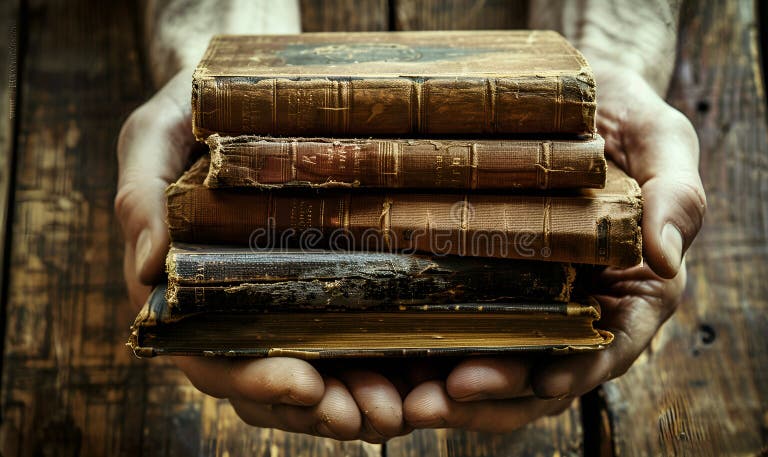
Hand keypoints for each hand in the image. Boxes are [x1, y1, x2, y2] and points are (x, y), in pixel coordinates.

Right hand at [115, 70, 406, 441]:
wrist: (253, 87)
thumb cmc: (196, 112)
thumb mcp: (156, 136)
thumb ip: (141, 195)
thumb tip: (150, 267)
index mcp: (187, 291)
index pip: (210, 356)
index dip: (252, 380)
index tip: (304, 384)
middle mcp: (237, 310)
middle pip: (271, 383)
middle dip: (319, 408)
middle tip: (372, 417)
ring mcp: (287, 302)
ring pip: (318, 374)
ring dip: (358, 402)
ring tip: (402, 409)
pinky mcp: (333, 287)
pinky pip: (356, 338)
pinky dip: (385, 365)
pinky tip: (422, 375)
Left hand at [402, 64, 705, 431]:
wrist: (571, 90)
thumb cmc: (626, 114)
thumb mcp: (665, 141)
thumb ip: (677, 196)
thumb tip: (664, 257)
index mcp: (634, 286)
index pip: (611, 346)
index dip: (577, 371)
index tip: (539, 382)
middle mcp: (581, 301)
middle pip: (544, 370)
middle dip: (496, 396)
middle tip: (440, 400)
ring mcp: (530, 292)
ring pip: (497, 358)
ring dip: (455, 387)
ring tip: (409, 397)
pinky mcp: (485, 273)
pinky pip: (460, 315)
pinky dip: (433, 342)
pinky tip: (392, 352)